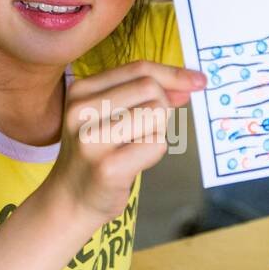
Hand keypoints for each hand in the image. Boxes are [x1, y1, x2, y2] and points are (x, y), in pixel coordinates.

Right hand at [42, 60, 205, 223]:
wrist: (70, 201)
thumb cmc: (95, 156)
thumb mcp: (110, 116)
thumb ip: (144, 96)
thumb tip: (188, 84)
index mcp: (81, 91)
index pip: (138, 68)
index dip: (174, 74)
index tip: (199, 82)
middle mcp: (81, 110)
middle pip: (150, 88)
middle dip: (163, 107)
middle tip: (147, 131)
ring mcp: (92, 139)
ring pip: (156, 114)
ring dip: (158, 131)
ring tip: (135, 147)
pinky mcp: (107, 167)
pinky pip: (156, 144)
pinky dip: (155, 153)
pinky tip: (133, 163)